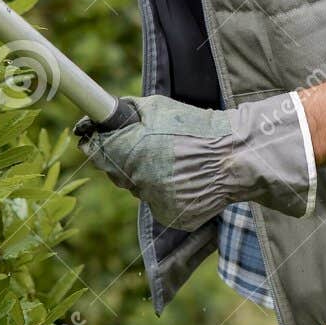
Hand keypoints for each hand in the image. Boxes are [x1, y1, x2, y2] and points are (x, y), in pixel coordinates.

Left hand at [75, 91, 316, 231]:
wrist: (235, 156)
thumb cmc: (197, 127)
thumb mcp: (160, 107)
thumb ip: (129, 111)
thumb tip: (104, 113)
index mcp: (132, 152)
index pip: (97, 152)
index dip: (93, 143)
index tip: (90, 138)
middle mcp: (139, 181)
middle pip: (116, 172)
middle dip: (123, 159)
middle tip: (142, 146)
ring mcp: (155, 202)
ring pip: (139, 188)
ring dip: (146, 176)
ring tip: (173, 160)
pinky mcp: (172, 216)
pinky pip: (159, 202)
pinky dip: (166, 191)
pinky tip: (184, 178)